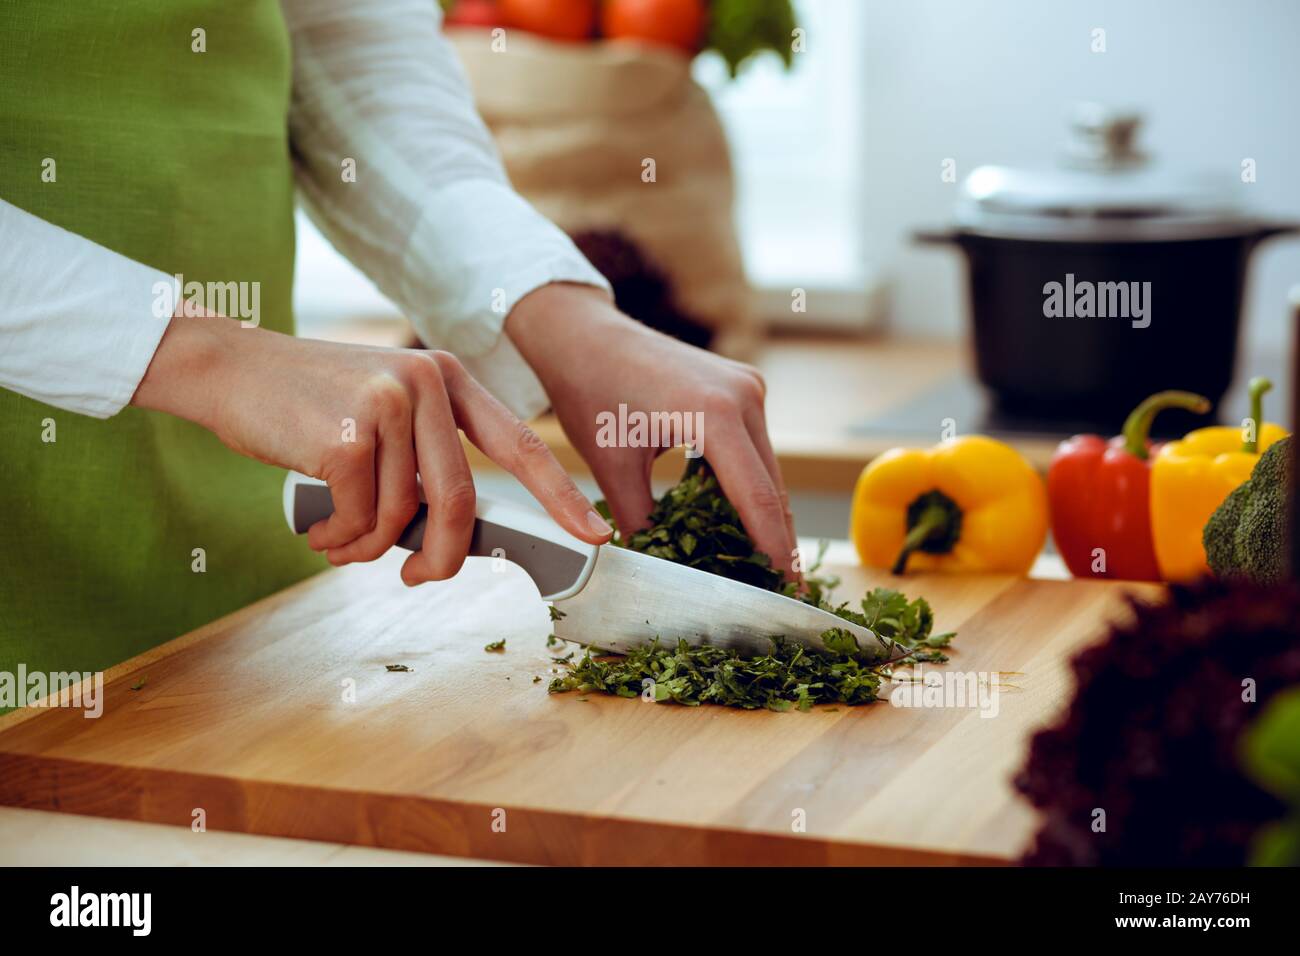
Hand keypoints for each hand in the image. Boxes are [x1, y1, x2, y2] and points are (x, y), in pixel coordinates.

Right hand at [132, 304, 611, 584]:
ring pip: (402, 517)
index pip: (520, 446)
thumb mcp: (386, 412)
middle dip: (443, 558)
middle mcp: (428, 383)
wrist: (230, 368)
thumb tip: (454, 540)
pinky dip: (337, 539)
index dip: (560, 497)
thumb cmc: (311, 405)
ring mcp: (388, 405)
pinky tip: (316, 525)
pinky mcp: (347, 435)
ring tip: (337, 539)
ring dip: (367, 549)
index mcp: (448, 378)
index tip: (593, 535)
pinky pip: (360, 520)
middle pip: (460, 501)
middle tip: (417, 580)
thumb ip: (424, 460)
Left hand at [507, 284, 798, 579]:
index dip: (773, 550)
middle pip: (770, 486)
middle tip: (780, 593)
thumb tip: (659, 573)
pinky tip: (739, 524)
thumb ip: (640, 523)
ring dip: (763, 515)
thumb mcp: (611, 466)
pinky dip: (747, 486)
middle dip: (775, 541)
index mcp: (715, 412)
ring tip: (763, 568)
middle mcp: (744, 395)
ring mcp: (748, 388)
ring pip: (766, 469)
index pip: (757, 498)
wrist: (584, 336)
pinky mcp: (742, 388)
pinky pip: (753, 449)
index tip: (783, 592)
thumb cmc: (590, 393)